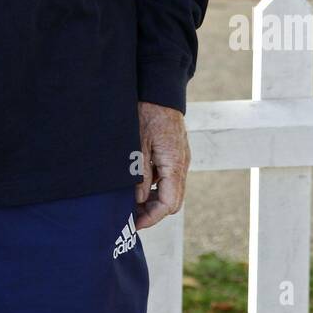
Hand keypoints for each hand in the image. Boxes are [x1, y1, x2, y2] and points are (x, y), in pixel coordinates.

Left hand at [134, 101, 189, 228]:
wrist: (160, 89)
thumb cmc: (147, 113)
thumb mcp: (138, 144)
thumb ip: (140, 174)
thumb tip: (138, 200)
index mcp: (175, 164)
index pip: (169, 204)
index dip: (152, 217)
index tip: (134, 223)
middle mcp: (181, 164)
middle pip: (172, 200)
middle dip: (152, 212)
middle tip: (130, 215)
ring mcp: (180, 158)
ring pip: (170, 190)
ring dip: (152, 199)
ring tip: (130, 201)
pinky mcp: (174, 152)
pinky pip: (168, 176)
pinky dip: (154, 185)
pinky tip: (137, 183)